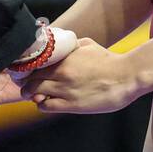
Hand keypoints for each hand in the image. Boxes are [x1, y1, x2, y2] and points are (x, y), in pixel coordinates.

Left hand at [18, 38, 140, 113]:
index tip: (25, 71)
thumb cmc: (109, 61)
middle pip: (30, 78)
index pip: (33, 62)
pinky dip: (42, 104)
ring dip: (31, 94)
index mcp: (64, 57)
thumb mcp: (88, 45)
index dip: (26, 68)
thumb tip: (60, 45)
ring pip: (34, 92)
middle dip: (26, 82)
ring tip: (35, 95)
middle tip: (27, 84)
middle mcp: (61, 72)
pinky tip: (47, 102)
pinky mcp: (72, 104)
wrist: (126, 77)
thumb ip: (71, 46)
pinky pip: (46, 106)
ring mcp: (65, 89)